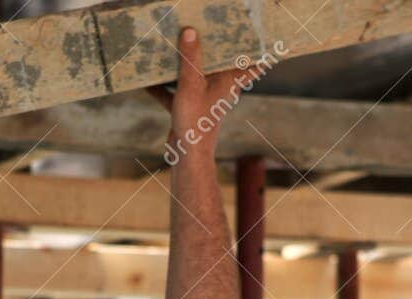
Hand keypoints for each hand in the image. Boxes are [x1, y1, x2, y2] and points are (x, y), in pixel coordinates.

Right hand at [148, 27, 261, 158]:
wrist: (187, 155)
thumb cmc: (196, 121)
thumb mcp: (191, 85)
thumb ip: (190, 58)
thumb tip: (190, 31)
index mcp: (227, 80)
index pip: (250, 64)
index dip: (257, 52)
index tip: (264, 42)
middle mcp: (218, 87)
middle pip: (216, 64)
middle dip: (211, 49)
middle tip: (204, 31)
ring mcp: (202, 98)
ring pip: (193, 76)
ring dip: (183, 65)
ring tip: (171, 46)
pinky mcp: (187, 108)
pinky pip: (174, 93)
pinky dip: (163, 88)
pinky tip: (147, 82)